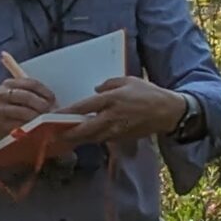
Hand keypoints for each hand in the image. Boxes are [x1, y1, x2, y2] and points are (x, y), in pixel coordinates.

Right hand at [0, 69, 57, 146]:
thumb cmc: (12, 111)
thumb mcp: (20, 99)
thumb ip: (35, 97)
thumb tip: (57, 104)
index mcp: (8, 83)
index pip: (31, 83)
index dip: (45, 92)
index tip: (54, 101)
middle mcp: (0, 94)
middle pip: (27, 96)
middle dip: (42, 105)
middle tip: (52, 114)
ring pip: (22, 112)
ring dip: (37, 118)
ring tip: (46, 123)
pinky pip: (16, 126)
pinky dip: (29, 129)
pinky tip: (36, 131)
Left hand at [64, 75, 186, 149]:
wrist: (167, 112)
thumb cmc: (147, 93)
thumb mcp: (128, 80)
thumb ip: (108, 84)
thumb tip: (95, 90)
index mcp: (111, 99)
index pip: (84, 107)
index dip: (67, 112)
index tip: (53, 115)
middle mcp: (112, 116)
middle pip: (84, 128)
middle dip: (68, 133)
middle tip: (54, 135)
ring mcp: (117, 129)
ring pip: (92, 138)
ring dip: (78, 139)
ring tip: (64, 139)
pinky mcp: (122, 138)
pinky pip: (103, 139)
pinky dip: (92, 140)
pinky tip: (84, 138)